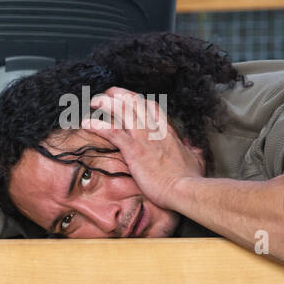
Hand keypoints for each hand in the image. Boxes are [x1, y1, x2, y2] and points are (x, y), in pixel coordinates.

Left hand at [80, 86, 204, 209]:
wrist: (185, 189)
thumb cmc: (191, 178)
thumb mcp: (197, 159)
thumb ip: (193, 150)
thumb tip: (194, 147)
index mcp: (167, 130)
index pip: (150, 106)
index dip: (137, 99)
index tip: (127, 99)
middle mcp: (154, 129)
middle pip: (134, 102)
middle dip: (118, 95)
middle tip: (106, 94)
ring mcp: (143, 138)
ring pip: (122, 111)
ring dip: (106, 103)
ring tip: (94, 101)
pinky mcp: (134, 150)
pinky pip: (112, 132)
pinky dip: (97, 125)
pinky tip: (86, 123)